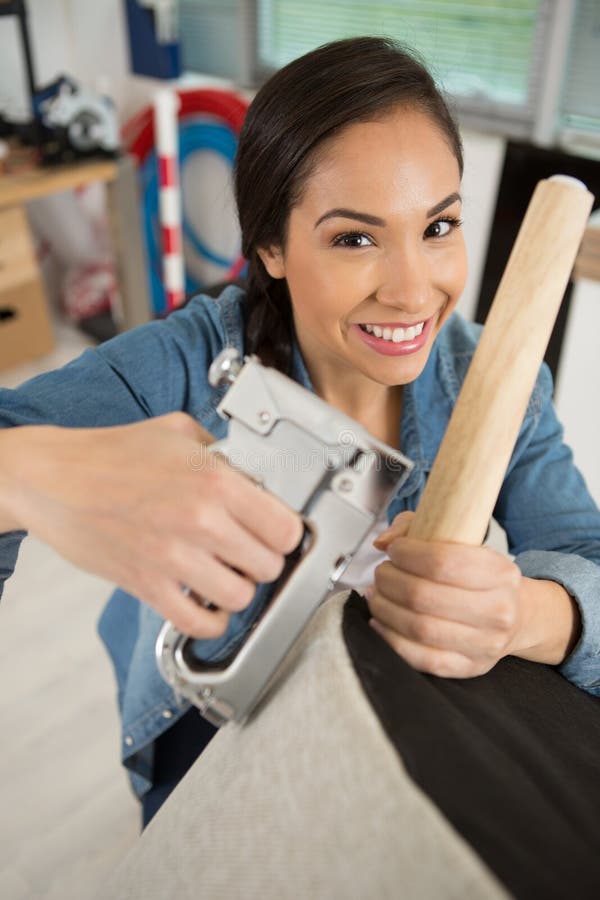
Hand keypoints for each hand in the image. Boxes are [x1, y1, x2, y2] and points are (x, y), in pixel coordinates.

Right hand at [0, 414, 302, 637]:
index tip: (278, 531)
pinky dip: (210, 620)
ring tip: (226, 574)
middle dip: (264, 560)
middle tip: (249, 551)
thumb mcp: (178, 432)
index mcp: (216, 480)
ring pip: (240, 597)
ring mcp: (174, 558)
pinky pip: (199, 622)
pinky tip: (205, 602)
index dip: (286, 532)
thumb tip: (253, 472)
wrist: (53, 478)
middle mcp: (201, 520)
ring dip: (238, 589)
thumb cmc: (112, 453)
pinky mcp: (148, 585)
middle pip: (270, 565)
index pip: (286, 527)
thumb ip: (223, 451)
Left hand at [366, 511, 523, 677]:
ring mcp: (485, 644)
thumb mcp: (461, 540)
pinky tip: (381, 622)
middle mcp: (498, 611)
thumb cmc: (478, 575)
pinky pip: (422, 658)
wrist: (514, 615)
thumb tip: (383, 542)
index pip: (443, 562)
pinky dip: (392, 639)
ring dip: (385, 609)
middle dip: (390, 581)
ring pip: (419, 628)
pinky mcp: (469, 667)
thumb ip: (416, 527)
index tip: (394, 550)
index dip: (408, 554)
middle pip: (424, 596)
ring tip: (377, 595)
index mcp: (500, 573)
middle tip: (381, 573)